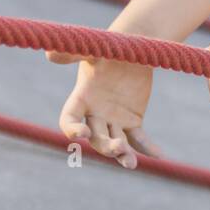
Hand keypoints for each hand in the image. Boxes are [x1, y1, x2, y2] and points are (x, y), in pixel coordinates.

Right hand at [47, 51, 164, 168]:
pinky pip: (139, 139)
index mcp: (81, 99)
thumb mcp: (93, 50)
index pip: (69, 120)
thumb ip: (73, 54)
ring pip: (115, 143)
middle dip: (105, 146)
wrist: (134, 48)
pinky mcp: (132, 122)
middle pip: (96, 138)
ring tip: (130, 163)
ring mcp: (113, 120)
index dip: (72, 129)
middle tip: (119, 147)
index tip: (82, 134)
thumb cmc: (110, 47)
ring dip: (121, 154)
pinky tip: (160, 156)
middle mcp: (94, 115)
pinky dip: (149, 148)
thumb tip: (49, 54)